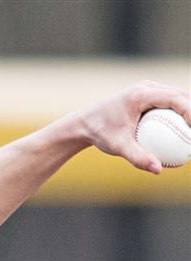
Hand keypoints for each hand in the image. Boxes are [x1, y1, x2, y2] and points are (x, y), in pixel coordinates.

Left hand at [76, 81, 190, 173]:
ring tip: (190, 131)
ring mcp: (146, 89)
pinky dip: (177, 113)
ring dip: (188, 110)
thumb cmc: (99, 134)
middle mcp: (146, 87)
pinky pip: (167, 102)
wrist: (83, 124)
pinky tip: (182, 130)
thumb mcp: (118, 148)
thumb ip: (138, 158)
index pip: (176, 99)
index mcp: (141, 95)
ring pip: (176, 96)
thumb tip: (159, 170)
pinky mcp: (145, 95)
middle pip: (181, 94)